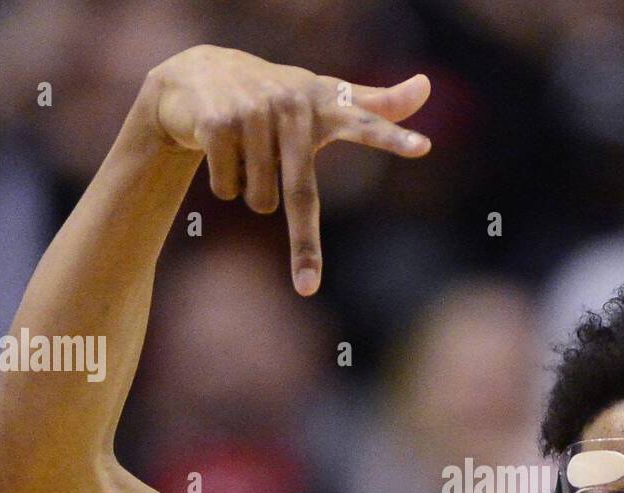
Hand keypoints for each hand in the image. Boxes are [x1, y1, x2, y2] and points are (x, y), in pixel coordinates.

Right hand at [146, 45, 431, 294]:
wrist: (196, 74)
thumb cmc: (276, 94)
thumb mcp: (325, 96)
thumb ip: (377, 103)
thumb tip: (427, 85)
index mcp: (325, 104)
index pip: (366, 123)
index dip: (392, 137)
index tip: (424, 147)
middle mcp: (292, 105)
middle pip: (301, 194)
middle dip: (303, 248)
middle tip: (306, 288)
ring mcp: (252, 112)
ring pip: (260, 199)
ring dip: (252, 192)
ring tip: (247, 153)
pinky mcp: (217, 124)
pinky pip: (227, 188)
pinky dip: (223, 183)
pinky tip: (219, 150)